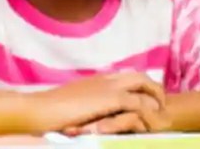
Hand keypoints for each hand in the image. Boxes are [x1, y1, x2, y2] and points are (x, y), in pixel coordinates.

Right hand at [29, 72, 165, 133]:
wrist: (38, 110)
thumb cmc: (50, 112)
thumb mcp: (74, 105)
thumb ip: (89, 105)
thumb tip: (95, 115)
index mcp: (97, 79)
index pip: (127, 77)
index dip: (140, 87)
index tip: (147, 100)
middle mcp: (106, 79)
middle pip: (140, 75)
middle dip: (154, 89)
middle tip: (161, 105)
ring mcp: (108, 87)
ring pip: (143, 84)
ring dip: (155, 98)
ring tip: (161, 115)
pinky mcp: (110, 99)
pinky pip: (137, 103)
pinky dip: (146, 112)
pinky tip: (149, 123)